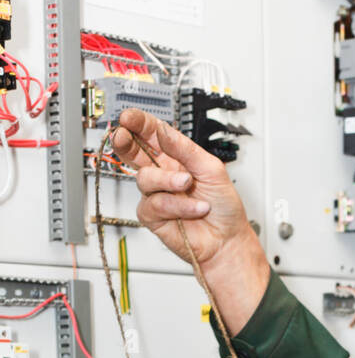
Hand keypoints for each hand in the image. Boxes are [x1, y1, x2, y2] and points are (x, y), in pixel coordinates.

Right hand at [112, 108, 269, 331]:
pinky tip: (194, 209)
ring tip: (188, 185)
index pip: (151, 135)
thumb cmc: (223, 207)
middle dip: (126, 142)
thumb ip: (185, 149)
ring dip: (169, 181)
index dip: (138, 124)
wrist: (227, 241)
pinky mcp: (153, 217)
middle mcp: (163, 175)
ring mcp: (157, 195)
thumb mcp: (211, 169)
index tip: (129, 116)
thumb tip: (162, 130)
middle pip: (133, 153)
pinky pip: (154, 205)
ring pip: (144, 179)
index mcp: (175, 158)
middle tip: (124, 136)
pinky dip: (176, 206)